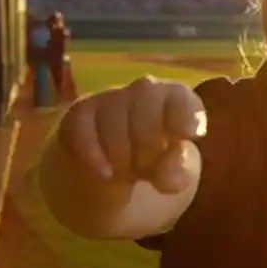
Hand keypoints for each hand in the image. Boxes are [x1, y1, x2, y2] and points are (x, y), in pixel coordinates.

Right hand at [56, 76, 205, 193]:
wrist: (106, 173)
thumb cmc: (151, 165)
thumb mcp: (172, 176)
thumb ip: (178, 173)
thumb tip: (168, 172)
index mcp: (175, 100)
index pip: (181, 98)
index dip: (185, 116)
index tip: (187, 137)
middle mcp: (143, 91)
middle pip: (147, 114)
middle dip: (148, 150)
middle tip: (144, 169)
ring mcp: (109, 98)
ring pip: (115, 124)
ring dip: (121, 158)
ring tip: (124, 173)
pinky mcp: (79, 113)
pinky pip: (84, 130)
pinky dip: (95, 156)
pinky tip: (104, 174)